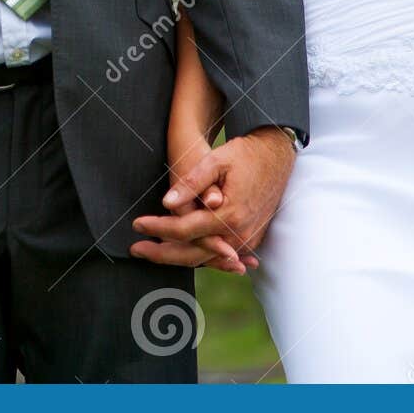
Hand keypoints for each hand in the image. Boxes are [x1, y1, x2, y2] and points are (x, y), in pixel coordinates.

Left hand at [130, 127, 295, 266]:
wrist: (277, 156)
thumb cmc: (245, 154)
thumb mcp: (216, 160)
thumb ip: (191, 183)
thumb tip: (166, 202)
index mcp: (229, 214)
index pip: (184, 229)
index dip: (158, 228)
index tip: (136, 224)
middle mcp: (239, 233)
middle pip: (193, 254)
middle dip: (162, 253)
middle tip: (136, 249)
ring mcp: (247, 240)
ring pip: (206, 258)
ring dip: (178, 256)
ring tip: (152, 251)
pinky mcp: (251, 239)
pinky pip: (220, 255)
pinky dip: (199, 255)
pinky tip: (180, 252)